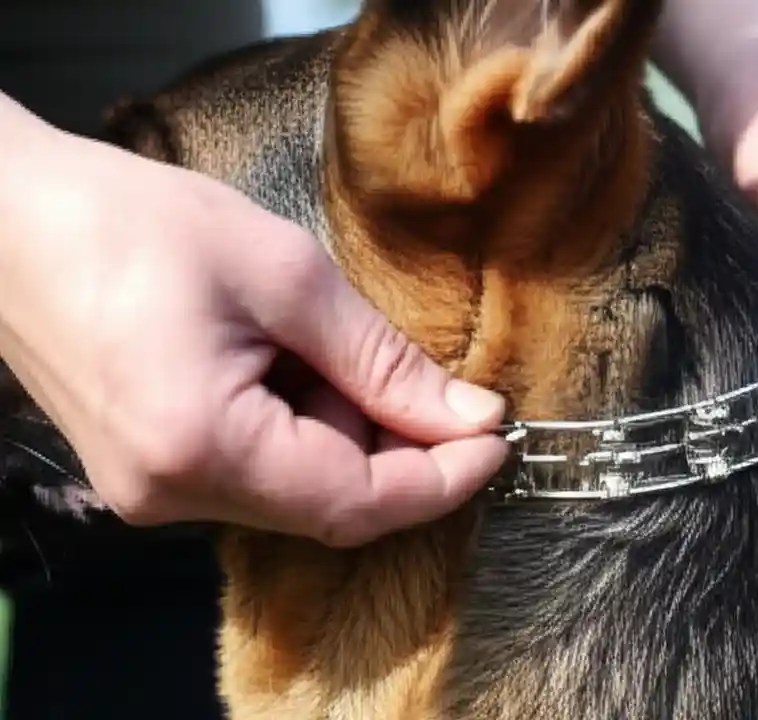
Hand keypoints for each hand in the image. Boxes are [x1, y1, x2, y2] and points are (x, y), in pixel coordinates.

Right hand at [0, 100, 507, 547]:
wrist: (5, 215)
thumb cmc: (128, 223)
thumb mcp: (284, 275)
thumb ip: (383, 361)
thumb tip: (467, 416)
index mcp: (201, 448)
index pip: (358, 503)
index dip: (443, 478)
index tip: (500, 437)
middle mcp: (171, 494)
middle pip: (331, 501)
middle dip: (396, 440)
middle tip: (418, 365)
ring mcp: (153, 490)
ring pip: (298, 484)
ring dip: (344, 422)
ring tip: (317, 334)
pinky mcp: (149, 469)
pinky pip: (257, 467)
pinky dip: (301, 420)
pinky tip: (288, 354)